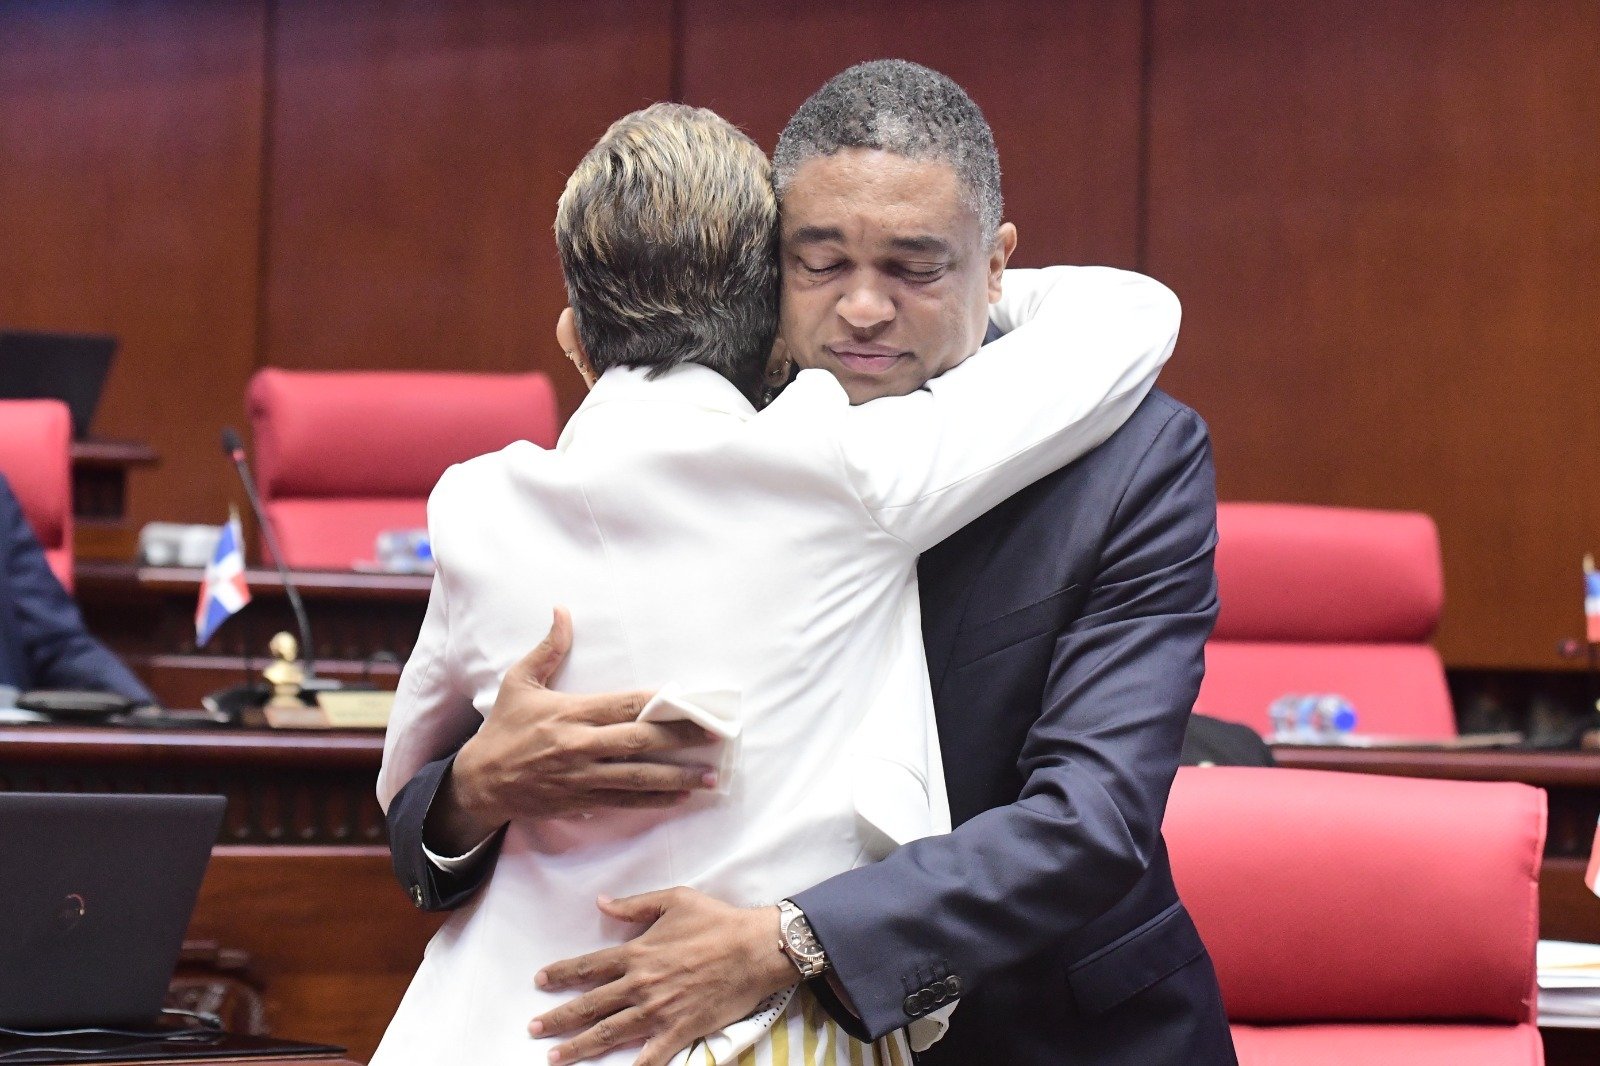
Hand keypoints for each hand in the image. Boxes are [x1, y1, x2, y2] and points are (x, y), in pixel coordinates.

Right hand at [423, 607, 716, 853]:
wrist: (480, 781)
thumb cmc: (504, 727)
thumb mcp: (519, 682)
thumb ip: (548, 649)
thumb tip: (562, 610)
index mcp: (570, 712)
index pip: (624, 705)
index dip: (661, 704)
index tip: (692, 701)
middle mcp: (579, 744)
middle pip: (639, 741)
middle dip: (681, 739)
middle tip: (716, 737)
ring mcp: (581, 775)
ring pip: (638, 776)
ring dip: (677, 776)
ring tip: (710, 777)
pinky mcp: (581, 799)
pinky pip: (625, 800)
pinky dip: (655, 799)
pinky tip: (680, 796)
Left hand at [531, 888, 796, 1065]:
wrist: (754, 948)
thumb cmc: (717, 921)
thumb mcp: (674, 900)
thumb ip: (635, 905)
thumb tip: (601, 903)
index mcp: (638, 952)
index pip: (589, 966)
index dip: (561, 973)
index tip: (540, 980)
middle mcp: (641, 984)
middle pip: (590, 1004)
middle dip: (559, 1017)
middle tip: (534, 1027)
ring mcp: (658, 1010)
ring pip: (609, 1032)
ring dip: (579, 1045)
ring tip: (554, 1056)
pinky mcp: (680, 1030)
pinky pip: (651, 1056)